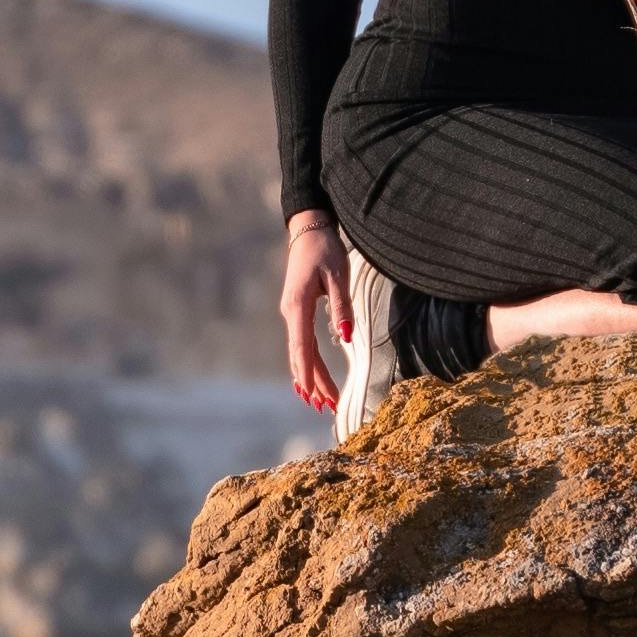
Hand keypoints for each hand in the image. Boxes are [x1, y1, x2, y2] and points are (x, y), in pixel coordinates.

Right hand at [281, 210, 354, 416]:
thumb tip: (345, 337)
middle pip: (301, 355)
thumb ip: (341, 307)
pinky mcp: (296, 311)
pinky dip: (305, 363)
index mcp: (298, 305)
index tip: (313, 394)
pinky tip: (308, 380)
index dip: (308, 373)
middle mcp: (290, 312)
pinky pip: (300, 343)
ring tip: (321, 402)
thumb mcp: (338, 275)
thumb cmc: (325, 249)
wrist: (308, 229)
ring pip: (300, 351)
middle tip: (328, 407)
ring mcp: (291, 313)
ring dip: (310, 376)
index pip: (302, 346)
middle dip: (314, 382)